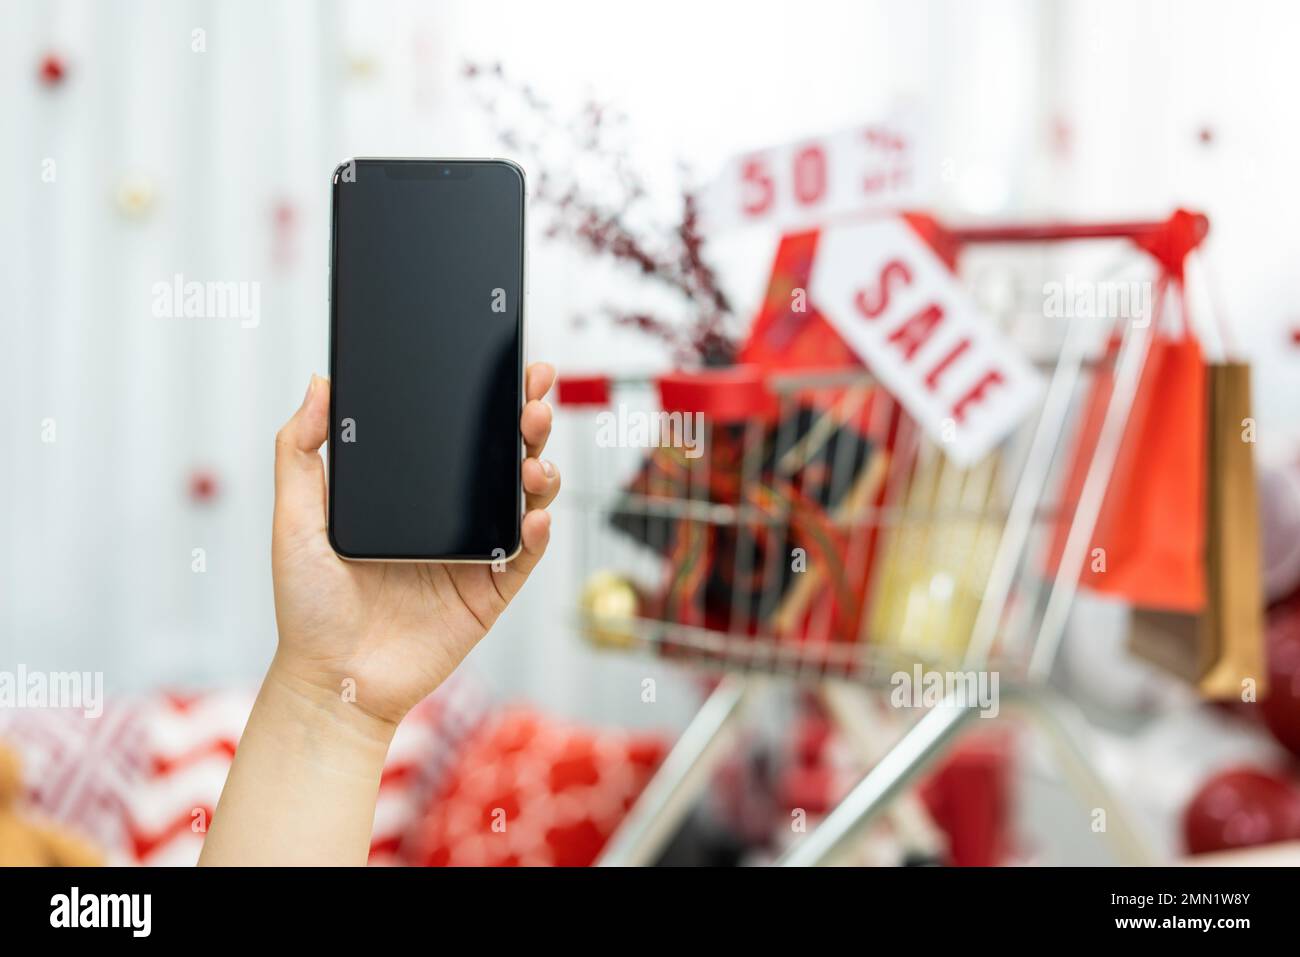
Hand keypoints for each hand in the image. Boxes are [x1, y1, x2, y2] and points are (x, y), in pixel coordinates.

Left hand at [269, 363, 559, 729]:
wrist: (331, 679)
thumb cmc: (308, 604)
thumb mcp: (295, 517)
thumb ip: (299, 450)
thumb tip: (318, 382)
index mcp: (411, 492)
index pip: (457, 435)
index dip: (488, 400)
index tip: (510, 369)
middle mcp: (448, 516)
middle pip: (501, 457)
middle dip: (527, 423)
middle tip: (534, 400)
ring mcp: (473, 553)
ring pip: (523, 500)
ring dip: (539, 473)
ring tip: (532, 462)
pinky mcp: (489, 593)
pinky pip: (523, 557)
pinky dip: (535, 534)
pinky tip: (534, 516)